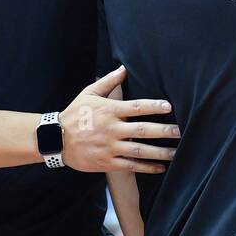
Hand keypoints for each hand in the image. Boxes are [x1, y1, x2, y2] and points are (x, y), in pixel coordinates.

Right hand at [59, 66, 178, 173]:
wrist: (55, 140)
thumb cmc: (74, 114)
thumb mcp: (88, 93)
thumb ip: (108, 81)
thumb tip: (123, 68)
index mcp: (109, 111)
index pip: (136, 107)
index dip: (154, 106)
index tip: (169, 106)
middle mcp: (112, 129)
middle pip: (143, 130)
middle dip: (164, 131)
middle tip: (181, 132)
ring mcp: (110, 147)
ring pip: (139, 150)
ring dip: (160, 152)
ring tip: (176, 152)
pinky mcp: (107, 162)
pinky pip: (130, 166)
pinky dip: (146, 167)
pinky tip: (160, 167)